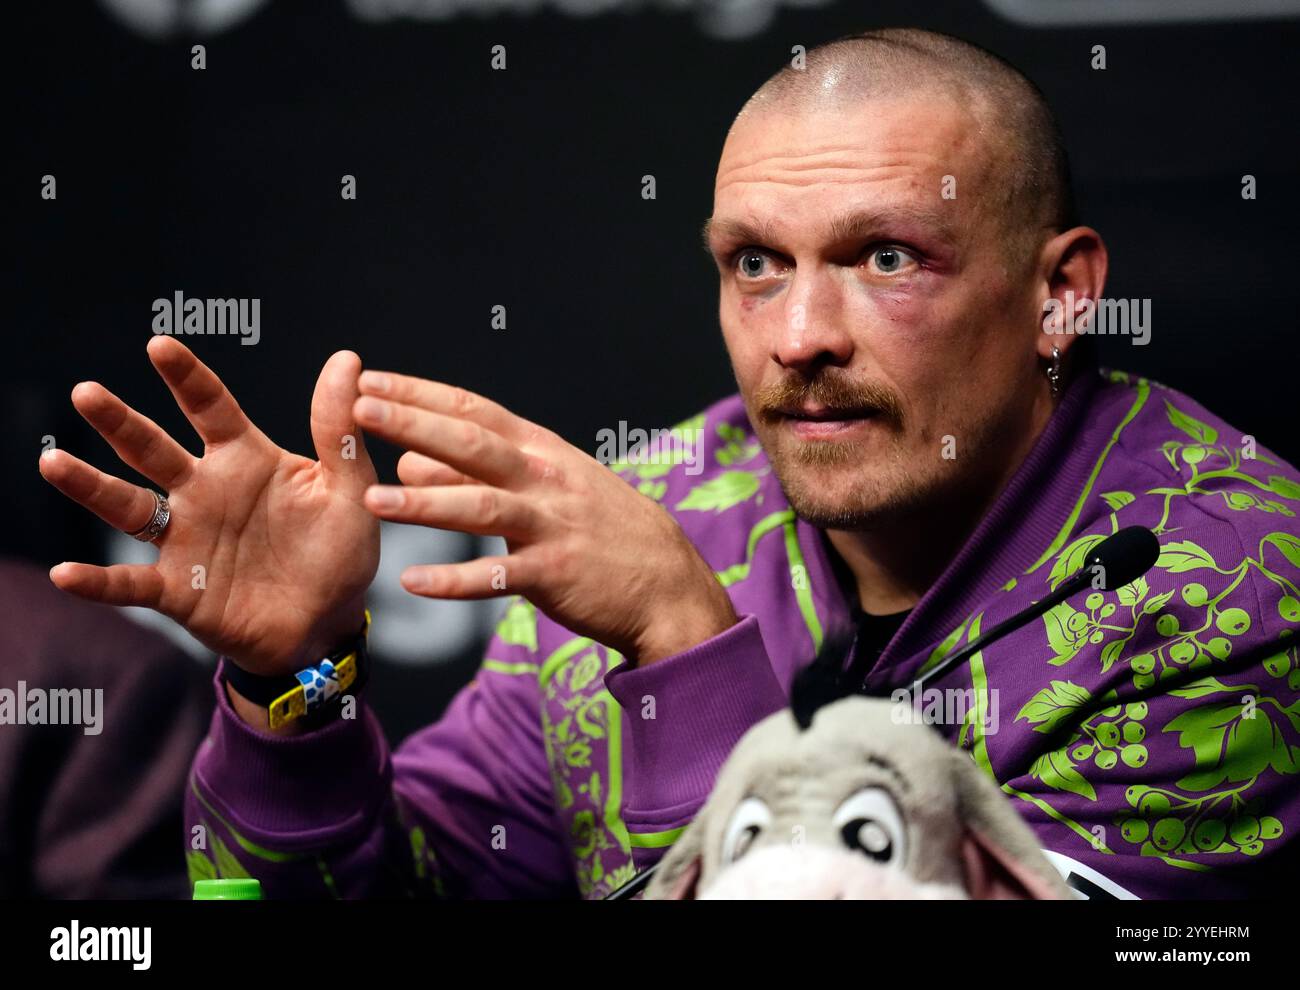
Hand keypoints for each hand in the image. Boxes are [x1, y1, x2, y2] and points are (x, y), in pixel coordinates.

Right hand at [39, 336, 380, 675]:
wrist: (329, 621)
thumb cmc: (339, 550)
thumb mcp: (349, 489)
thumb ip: (340, 431)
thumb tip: (346, 360)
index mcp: (245, 459)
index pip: (209, 407)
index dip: (185, 377)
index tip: (160, 345)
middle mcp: (205, 491)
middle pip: (152, 449)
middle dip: (118, 421)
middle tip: (87, 393)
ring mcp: (186, 538)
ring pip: (127, 506)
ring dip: (89, 486)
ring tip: (53, 463)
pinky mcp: (178, 589)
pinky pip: (129, 584)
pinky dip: (97, 582)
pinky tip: (66, 573)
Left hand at [352, 371, 737, 664]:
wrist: (666, 583)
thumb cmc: (598, 531)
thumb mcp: (545, 488)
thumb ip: (476, 474)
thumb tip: (409, 459)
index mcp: (540, 450)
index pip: (473, 410)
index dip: (420, 394)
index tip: (369, 381)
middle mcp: (544, 478)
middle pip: (472, 444)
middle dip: (412, 424)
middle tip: (359, 410)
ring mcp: (552, 525)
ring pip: (481, 507)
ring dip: (424, 503)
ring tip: (371, 500)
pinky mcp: (555, 573)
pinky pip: (498, 577)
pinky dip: (455, 581)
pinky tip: (414, 583)